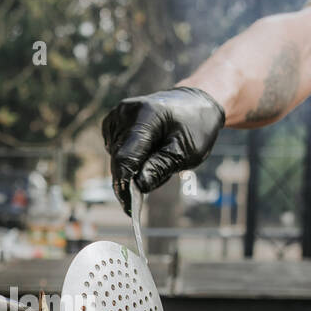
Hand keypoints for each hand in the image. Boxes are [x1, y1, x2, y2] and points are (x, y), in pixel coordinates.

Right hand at [101, 86, 225, 212]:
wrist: (196, 103)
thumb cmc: (195, 127)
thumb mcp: (186, 152)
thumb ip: (161, 168)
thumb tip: (139, 185)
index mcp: (146, 116)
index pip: (125, 158)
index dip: (124, 186)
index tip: (129, 208)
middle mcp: (126, 112)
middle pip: (119, 158)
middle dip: (133, 176)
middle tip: (159, 178)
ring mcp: (118, 114)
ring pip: (116, 155)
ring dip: (134, 166)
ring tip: (160, 157)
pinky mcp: (114, 120)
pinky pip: (116, 148)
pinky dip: (130, 157)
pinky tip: (149, 151)